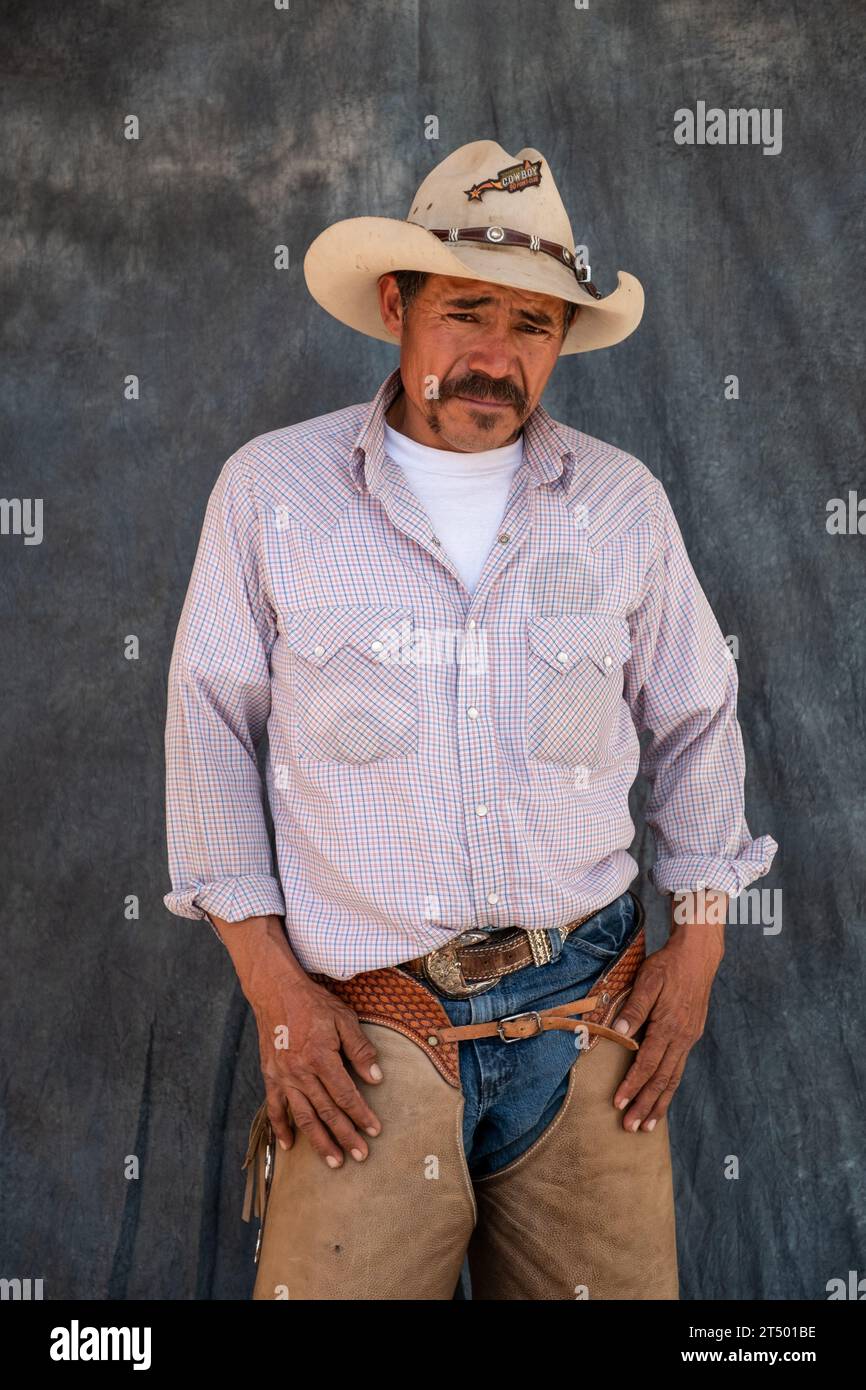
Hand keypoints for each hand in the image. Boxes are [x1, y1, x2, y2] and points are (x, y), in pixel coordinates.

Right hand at [214, 914, 384, 1167]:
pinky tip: (289, 1146)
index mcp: (321, 1058)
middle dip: (345, 1136)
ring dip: (319, 1141)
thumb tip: (377, 1077)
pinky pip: (274, 1108)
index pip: (346, 1095)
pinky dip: (280, 1128)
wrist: (276, 991)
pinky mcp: (270, 1076)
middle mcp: (300, 1072)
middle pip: (327, 1112)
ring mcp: (283, 1077)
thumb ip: (360, 1049)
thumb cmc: (313, 1003)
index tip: (374, 1130)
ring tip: (333, 1161)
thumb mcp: (343, 1019)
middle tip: (360, 1156)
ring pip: (303, 1117)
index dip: (361, 1115)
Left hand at [610, 893, 725, 1131]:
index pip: (647, 1064)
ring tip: (648, 1125)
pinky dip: (669, 1086)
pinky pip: (679, 1067)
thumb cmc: (669, 965)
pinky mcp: (692, 1034)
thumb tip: (620, 1035)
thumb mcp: (648, 981)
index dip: (633, 1085)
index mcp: (669, 1027)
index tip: (619, 1104)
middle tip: (631, 1128)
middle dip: (646, 1105)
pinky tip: (662, 1095)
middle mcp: (682, 1038)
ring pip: (674, 1078)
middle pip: (662, 1079)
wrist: (699, 955)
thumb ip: (634, 1010)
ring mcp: (689, 1038)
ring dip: (660, 1102)